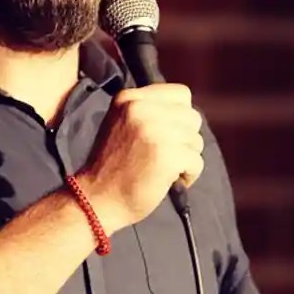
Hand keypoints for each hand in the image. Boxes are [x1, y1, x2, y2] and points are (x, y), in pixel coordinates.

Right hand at [73, 83, 204, 232]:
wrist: (96, 199)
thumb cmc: (111, 166)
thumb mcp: (121, 123)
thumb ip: (148, 111)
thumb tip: (184, 113)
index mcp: (129, 98)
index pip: (181, 94)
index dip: (181, 116)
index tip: (169, 134)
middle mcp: (141, 108)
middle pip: (192, 117)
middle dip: (185, 139)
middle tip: (166, 155)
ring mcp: (155, 130)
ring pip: (196, 140)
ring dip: (186, 158)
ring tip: (165, 169)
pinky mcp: (168, 154)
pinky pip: (197, 161)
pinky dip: (189, 175)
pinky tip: (169, 181)